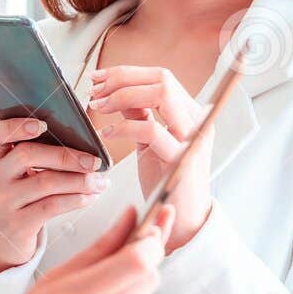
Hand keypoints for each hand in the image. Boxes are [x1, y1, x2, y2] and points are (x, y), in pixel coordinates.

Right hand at [0, 117, 110, 272]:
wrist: (4, 236)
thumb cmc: (21, 194)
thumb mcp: (19, 172)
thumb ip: (41, 152)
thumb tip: (87, 140)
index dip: (15, 126)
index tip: (42, 124)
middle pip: (27, 155)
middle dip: (65, 156)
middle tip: (93, 161)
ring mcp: (4, 200)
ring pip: (45, 183)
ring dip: (79, 181)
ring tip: (100, 182)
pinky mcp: (18, 223)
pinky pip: (51, 206)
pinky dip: (76, 199)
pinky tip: (90, 197)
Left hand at [88, 65, 212, 252]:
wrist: (183, 220)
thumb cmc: (166, 181)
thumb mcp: (150, 141)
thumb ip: (138, 114)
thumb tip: (113, 89)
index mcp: (190, 113)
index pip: (161, 76)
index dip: (126, 73)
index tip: (99, 78)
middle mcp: (197, 121)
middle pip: (161, 79)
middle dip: (121, 80)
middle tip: (95, 92)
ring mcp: (192, 138)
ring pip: (160, 94)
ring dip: (122, 96)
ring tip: (99, 107)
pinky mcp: (182, 158)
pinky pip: (150, 129)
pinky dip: (123, 127)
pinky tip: (107, 134)